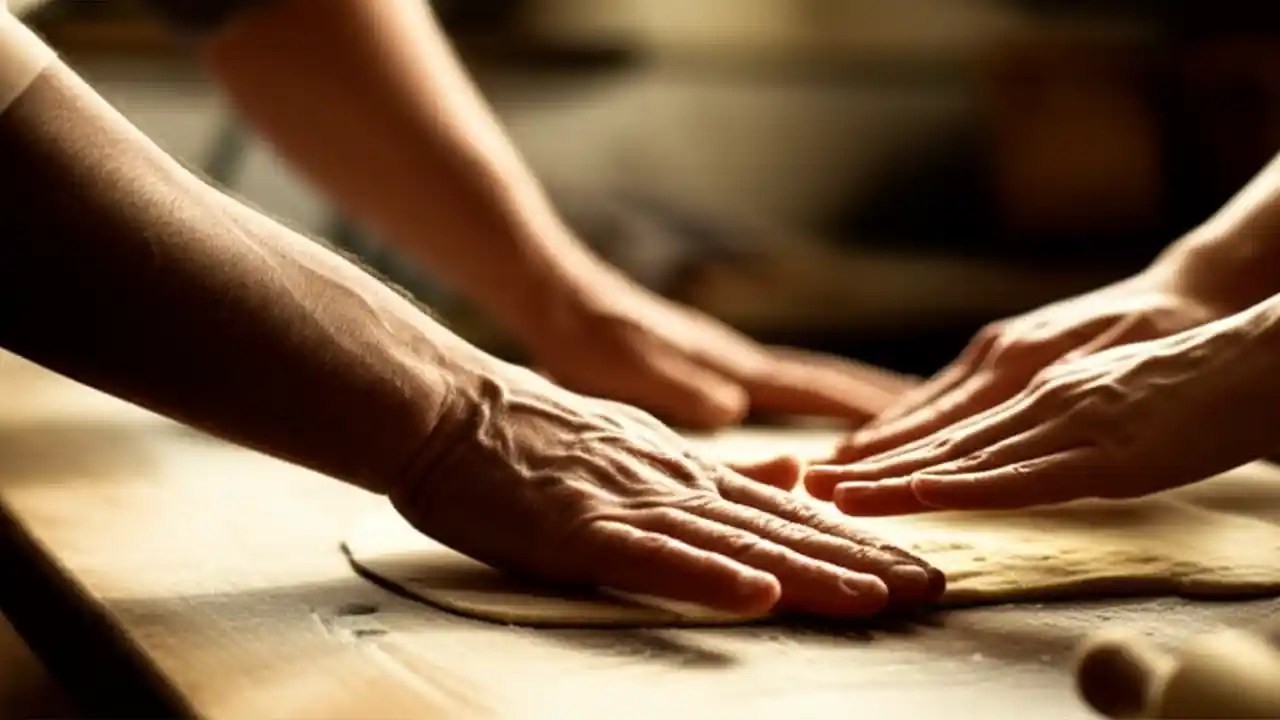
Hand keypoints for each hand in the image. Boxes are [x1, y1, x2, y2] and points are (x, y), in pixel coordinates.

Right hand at [389, 361, 942, 617]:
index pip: (788, 511)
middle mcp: (674, 484)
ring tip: (877, 598)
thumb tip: (789, 478)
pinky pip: (650, 557)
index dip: (856, 541)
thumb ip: (714, 469)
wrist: (449, 408)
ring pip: (735, 541)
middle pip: (782, 528)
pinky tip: (755, 593)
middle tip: (932, 590)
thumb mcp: (639, 444)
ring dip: (810, 571)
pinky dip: (705, 574)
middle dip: (861, 561)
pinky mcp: (579, 528)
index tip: (915, 566)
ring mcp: (629, 503)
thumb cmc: (532, 436)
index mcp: (688, 470)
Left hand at [517, 269, 913, 428]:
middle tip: (947, 420)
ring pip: (809, 382)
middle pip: (827, 380)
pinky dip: (815, 402)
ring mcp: (729, 361)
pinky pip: (782, 389)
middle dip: (884, 401)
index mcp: (729, 365)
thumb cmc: (587, 335)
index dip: (866, 408)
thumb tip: (734, 408)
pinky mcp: (710, 368)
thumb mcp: (625, 369)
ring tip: (905, 421)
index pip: (813, 388)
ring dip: (856, 399)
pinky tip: (815, 417)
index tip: (925, 420)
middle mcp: (741, 361)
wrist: (557, 295)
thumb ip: (676, 387)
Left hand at [805, 301, 1279, 514]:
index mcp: (1027, 383)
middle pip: (935, 439)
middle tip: (808, 482)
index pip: (942, 424)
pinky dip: (970, 482)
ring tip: (840, 494)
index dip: (883, 447)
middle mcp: (1030, 398)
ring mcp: (1062, 421)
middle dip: (869, 465)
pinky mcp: (1101, 449)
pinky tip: (926, 490)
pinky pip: (1023, 472)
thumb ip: (1042, 413)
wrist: (1244, 351)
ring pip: (963, 455)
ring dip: (897, 478)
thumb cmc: (1175, 371)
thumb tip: (1005, 440)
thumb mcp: (1092, 388)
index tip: (832, 464)